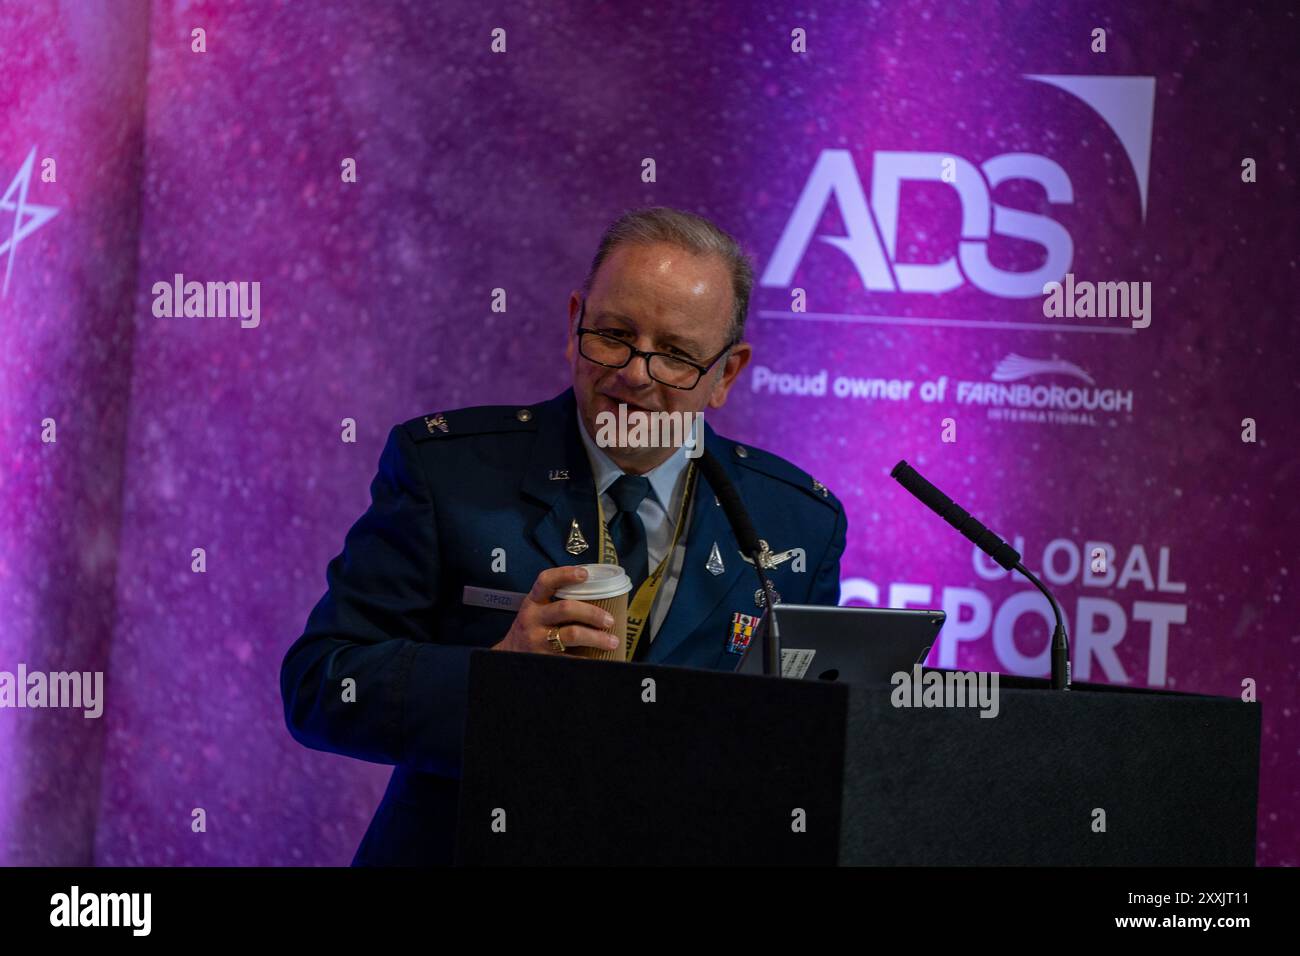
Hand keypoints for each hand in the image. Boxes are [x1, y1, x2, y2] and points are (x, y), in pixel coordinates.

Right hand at [491, 566, 620, 654]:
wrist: (508, 659)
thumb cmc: (531, 630)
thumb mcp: (536, 612)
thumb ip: (557, 602)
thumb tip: (597, 594)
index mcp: (533, 602)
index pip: (546, 581)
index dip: (565, 574)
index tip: (585, 574)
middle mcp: (533, 618)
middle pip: (566, 609)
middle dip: (592, 613)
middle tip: (609, 620)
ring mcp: (537, 639)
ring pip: (572, 634)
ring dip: (596, 638)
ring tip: (612, 641)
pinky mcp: (542, 659)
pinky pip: (570, 658)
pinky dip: (588, 660)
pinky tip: (600, 660)